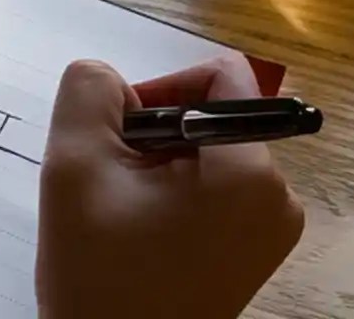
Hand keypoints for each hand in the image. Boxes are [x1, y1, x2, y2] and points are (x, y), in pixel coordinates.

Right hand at [36, 54, 304, 318]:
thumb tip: (108, 79)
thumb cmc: (101, 276)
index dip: (160, 87)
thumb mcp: (74, 167)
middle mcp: (279, 196)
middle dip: (153, 133)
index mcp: (250, 174)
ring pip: (207, 152)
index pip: (222, 77)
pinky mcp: (254, 249)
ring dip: (158, 164)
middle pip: (212, 116)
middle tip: (111, 180)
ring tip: (121, 208)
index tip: (120, 134)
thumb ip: (88, 93)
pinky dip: (173, 192)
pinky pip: (216, 189)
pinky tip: (139, 227)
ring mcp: (270, 228)